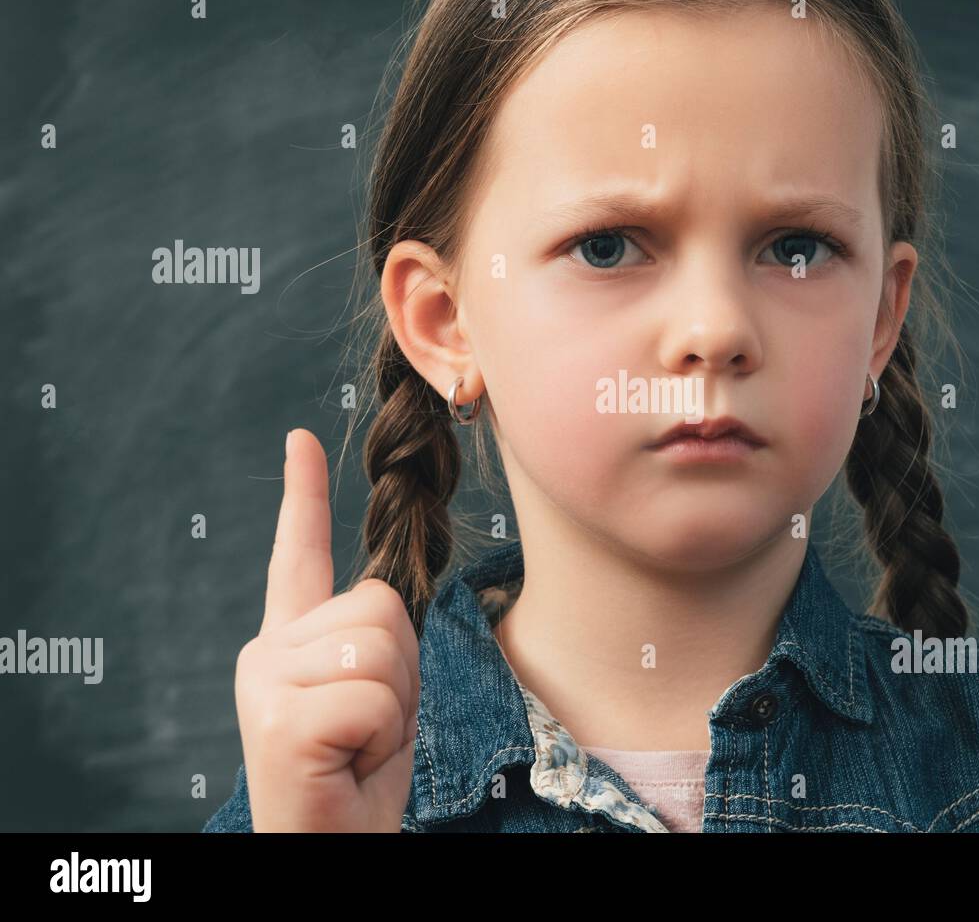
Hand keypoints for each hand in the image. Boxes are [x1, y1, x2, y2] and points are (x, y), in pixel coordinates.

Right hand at [233, 428, 419, 831]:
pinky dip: (383, 737)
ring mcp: (266, 683)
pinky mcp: (279, 720)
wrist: (331, 848)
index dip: (303, 496)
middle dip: (403, 672)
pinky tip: (348, 763)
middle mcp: (266, 652)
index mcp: (290, 643)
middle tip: (371, 729)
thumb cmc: (357, 777)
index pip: (300, 556)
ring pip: (383, 646)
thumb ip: (371, 640)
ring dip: (396, 707)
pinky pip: (376, 696)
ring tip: (361, 747)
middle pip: (382, 605)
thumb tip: (387, 596)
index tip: (300, 439)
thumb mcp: (375, 695)